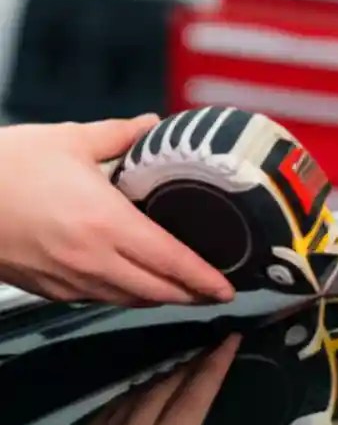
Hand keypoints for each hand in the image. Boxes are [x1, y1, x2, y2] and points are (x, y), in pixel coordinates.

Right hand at [0, 115, 234, 305]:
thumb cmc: (2, 168)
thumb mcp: (67, 140)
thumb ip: (119, 136)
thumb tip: (151, 124)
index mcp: (106, 222)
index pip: (172, 261)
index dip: (205, 278)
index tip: (227, 286)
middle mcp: (93, 259)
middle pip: (159, 291)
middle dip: (192, 294)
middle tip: (215, 291)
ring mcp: (69, 279)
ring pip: (130, 300)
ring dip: (160, 298)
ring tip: (183, 291)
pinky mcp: (48, 288)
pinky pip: (99, 299)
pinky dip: (124, 295)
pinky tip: (134, 285)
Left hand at [0, 336, 254, 424]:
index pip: (189, 405)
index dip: (211, 371)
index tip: (230, 344)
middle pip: (165, 389)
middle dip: (194, 364)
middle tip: (219, 348)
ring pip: (140, 391)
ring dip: (169, 373)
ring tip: (193, 364)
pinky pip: (118, 402)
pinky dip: (142, 389)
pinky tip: (155, 387)